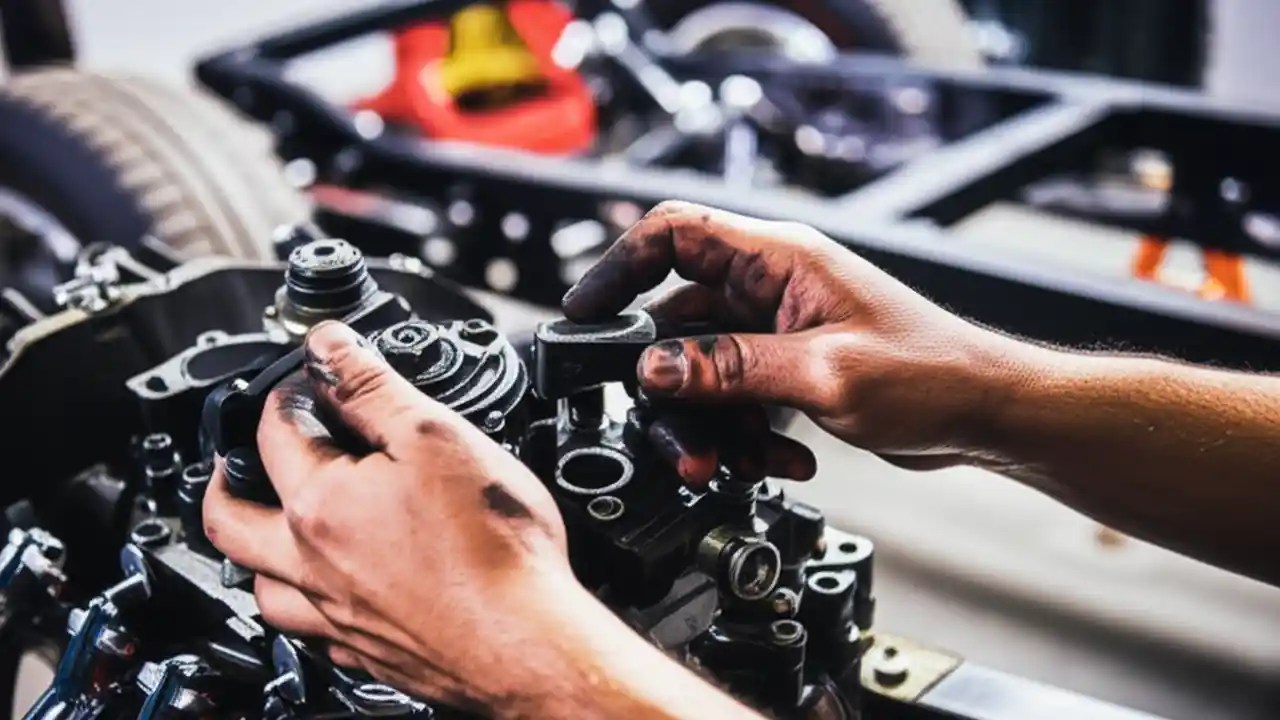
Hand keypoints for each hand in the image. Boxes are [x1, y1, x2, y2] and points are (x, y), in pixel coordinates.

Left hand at [203, 320, 763, 718]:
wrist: (525, 643)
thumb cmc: (494, 549)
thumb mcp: (437, 436)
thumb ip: (374, 387)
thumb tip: (328, 347)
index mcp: (320, 504)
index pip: (273, 431)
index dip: (289, 392)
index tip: (308, 378)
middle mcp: (312, 565)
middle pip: (229, 520)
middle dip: (225, 478)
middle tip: (235, 458)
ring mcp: (336, 615)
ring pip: (261, 586)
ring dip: (254, 551)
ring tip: (271, 528)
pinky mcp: (366, 653)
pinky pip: (308, 631)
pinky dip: (305, 604)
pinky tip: (331, 594)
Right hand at [562, 201, 1023, 472]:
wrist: (986, 413)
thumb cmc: (932, 374)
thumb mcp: (823, 375)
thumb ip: (731, 370)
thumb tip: (654, 367)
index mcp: (780, 259)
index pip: (675, 232)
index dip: (621, 265)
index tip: (587, 310)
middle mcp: (772, 286)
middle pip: (678, 318)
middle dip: (667, 381)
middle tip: (668, 428)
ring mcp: (778, 328)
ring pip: (703, 368)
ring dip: (708, 420)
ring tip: (727, 460)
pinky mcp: (788, 368)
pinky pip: (735, 396)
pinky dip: (743, 433)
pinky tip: (780, 459)